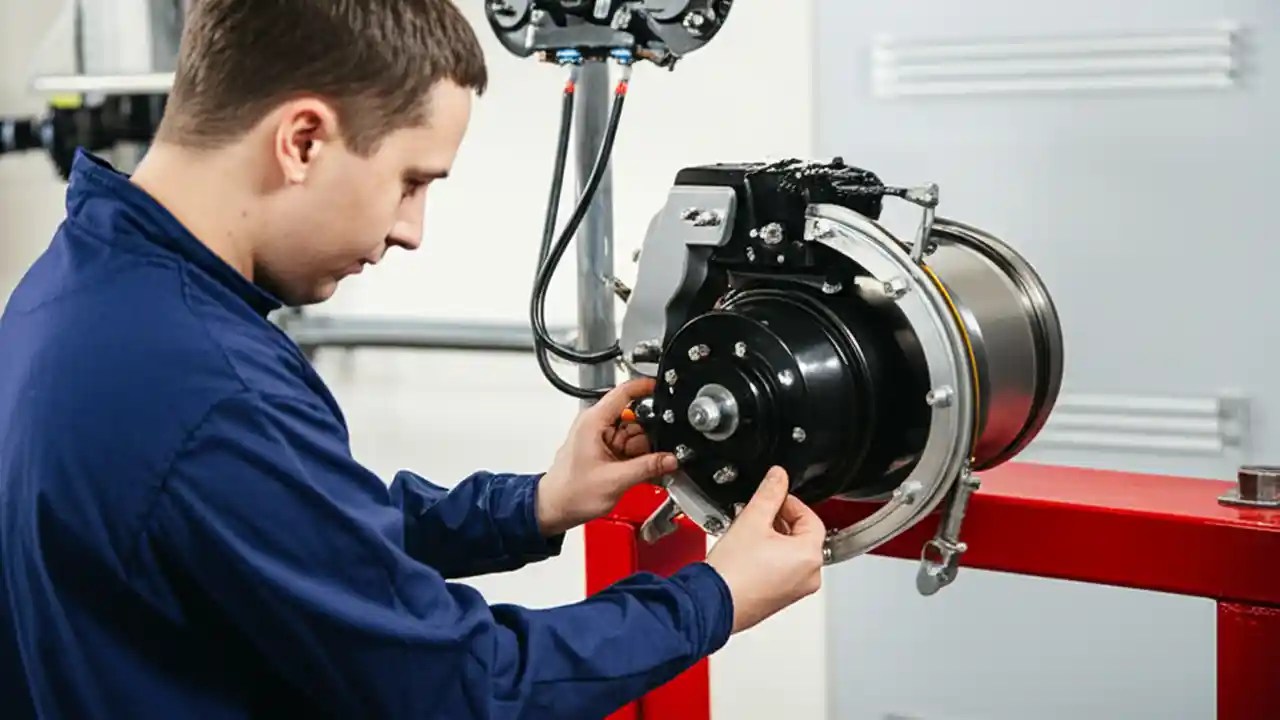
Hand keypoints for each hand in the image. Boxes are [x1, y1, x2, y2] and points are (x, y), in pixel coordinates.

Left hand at [535, 378, 677, 535]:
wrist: (555, 508)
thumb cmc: (571, 492)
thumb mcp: (615, 480)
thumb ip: (647, 467)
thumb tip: (671, 459)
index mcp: (594, 422)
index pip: (624, 392)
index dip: (646, 388)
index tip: (664, 389)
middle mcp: (597, 425)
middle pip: (635, 419)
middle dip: (645, 439)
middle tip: (642, 458)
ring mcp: (601, 437)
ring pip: (635, 435)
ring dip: (641, 452)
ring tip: (631, 470)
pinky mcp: (604, 450)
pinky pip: (629, 448)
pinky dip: (635, 459)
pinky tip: (631, 473)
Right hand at [705, 466, 825, 633]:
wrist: (712, 604)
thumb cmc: (732, 572)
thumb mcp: (752, 520)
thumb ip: (769, 492)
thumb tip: (778, 476)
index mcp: (809, 556)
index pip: (810, 516)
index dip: (789, 502)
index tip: (771, 497)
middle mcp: (809, 576)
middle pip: (802, 534)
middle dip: (780, 519)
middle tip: (757, 513)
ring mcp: (796, 590)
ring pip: (792, 552)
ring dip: (774, 537)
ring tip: (749, 533)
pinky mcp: (782, 598)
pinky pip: (784, 569)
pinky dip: (770, 556)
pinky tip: (748, 552)